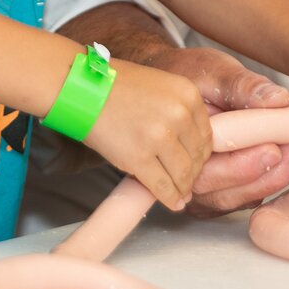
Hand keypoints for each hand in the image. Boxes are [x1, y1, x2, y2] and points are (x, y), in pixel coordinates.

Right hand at [82, 57, 212, 210]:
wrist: (81, 88)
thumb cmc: (115, 86)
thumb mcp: (160, 86)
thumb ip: (179, 111)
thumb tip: (194, 149)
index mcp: (188, 94)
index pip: (207, 135)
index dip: (201, 154)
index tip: (195, 163)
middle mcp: (178, 114)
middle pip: (198, 156)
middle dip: (193, 173)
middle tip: (187, 181)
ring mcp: (159, 137)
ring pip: (183, 174)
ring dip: (183, 188)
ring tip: (180, 193)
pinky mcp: (138, 157)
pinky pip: (162, 186)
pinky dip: (170, 198)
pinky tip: (173, 203)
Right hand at [140, 44, 288, 214]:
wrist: (165, 85)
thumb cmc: (185, 74)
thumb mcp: (212, 70)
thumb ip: (243, 86)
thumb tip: (278, 100)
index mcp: (173, 143)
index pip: (208, 167)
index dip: (244, 164)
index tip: (275, 149)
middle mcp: (177, 172)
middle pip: (221, 191)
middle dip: (264, 175)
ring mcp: (191, 187)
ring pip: (232, 199)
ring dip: (269, 181)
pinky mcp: (208, 191)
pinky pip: (236, 199)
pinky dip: (263, 185)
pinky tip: (288, 165)